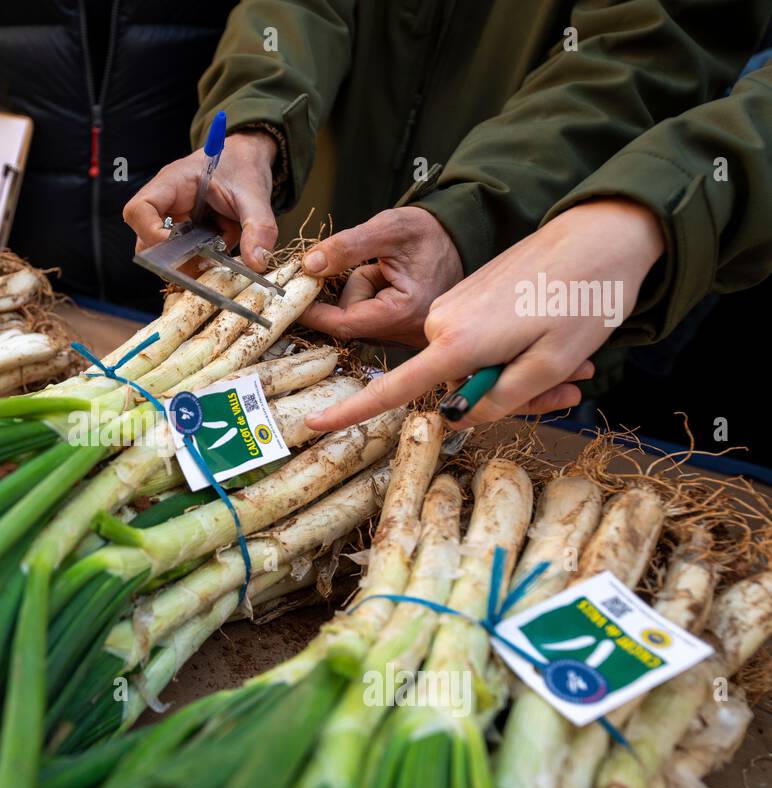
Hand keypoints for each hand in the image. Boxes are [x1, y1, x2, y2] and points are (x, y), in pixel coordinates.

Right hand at [124, 130, 277, 270]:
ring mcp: (172, 217)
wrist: (248, 159)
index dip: (152, 235)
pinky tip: (223, 241)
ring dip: (194, 258)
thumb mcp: (255, 195)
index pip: (139, 210)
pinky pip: (184, 253)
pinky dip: (204, 256)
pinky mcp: (184, 230)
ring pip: (165, 252)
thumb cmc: (244, 166)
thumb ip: (258, 227)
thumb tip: (257, 262)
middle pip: (145, 240)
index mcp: (173, 182)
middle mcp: (166, 201)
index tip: (182, 249)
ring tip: (222, 243)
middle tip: (207, 257)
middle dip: (176, 257)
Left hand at [299, 207, 463, 345]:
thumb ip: (347, 246)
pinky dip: (367, 300)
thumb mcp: (388, 229)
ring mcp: (407, 337)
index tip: (292, 297)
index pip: (343, 324)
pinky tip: (386, 282)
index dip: (313, 311)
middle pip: (348, 323)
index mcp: (405, 312)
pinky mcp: (403, 333)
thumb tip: (310, 265)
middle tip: (368, 266)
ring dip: (358, 296)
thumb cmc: (430, 232)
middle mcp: (408, 334)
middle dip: (346, 294)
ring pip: (357, 322)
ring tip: (384, 273)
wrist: (461, 237)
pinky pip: (369, 320)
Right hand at [304, 199, 665, 431]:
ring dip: (522, 371)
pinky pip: (483, 341)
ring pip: (475, 364)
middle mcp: (444, 322)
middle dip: (509, 393)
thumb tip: (460, 416)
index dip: (354, 410)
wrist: (602, 233)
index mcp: (456, 341)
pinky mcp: (470, 296)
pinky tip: (562, 343)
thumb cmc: (584, 297)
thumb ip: (500, 398)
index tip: (314, 425)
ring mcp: (456, 305)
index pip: (395, 387)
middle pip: (454, 384)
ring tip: (578, 363)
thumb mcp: (552, 364)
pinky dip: (520, 350)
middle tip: (570, 386)